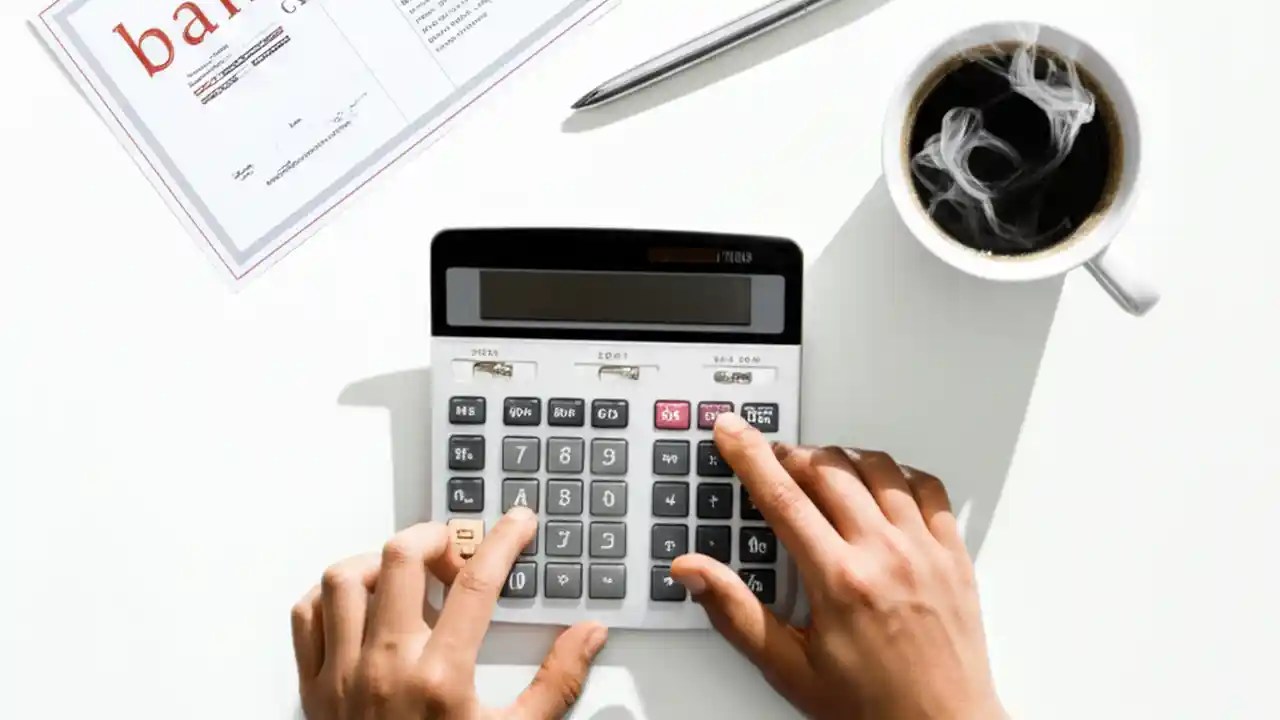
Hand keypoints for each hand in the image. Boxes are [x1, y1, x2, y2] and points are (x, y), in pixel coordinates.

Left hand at [290, 508, 607, 718]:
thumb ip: (556, 682)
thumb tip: (588, 635)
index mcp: (441, 678)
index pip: (477, 582)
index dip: (503, 540)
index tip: (517, 523)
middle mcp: (385, 667)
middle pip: (401, 559)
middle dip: (436, 538)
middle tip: (458, 551)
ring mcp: (343, 675)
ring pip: (345, 578)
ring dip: (379, 563)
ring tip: (408, 575)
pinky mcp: (313, 689)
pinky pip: (307, 616)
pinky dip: (330, 597)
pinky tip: (361, 604)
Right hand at [670, 414, 1004, 719]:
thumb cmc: (871, 707)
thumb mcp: (789, 669)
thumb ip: (736, 613)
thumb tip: (694, 572)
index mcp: (839, 581)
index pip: (783, 497)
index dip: (750, 456)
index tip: (731, 431)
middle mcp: (885, 554)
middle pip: (828, 471)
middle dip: (791, 454)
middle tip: (771, 456)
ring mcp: (924, 549)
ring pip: (878, 469)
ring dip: (841, 458)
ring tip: (820, 467)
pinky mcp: (953, 554)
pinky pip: (927, 487)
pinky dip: (898, 473)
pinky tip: (881, 483)